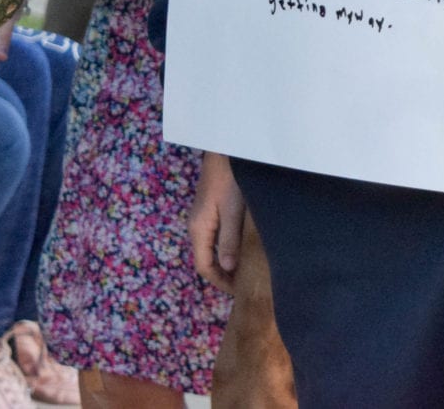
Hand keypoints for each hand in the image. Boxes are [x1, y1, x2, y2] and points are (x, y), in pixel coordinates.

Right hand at [188, 152, 245, 293]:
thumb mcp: (233, 212)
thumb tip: (227, 269)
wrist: (226, 152)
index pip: (204, 266)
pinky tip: (243, 248)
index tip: (237, 291)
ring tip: (246, 270)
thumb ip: (229, 240)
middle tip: (244, 284)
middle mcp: (197, 227)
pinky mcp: (211, 210)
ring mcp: (202, 218)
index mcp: (199, 230)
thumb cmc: (230, 181)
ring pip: (211, 248)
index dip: (219, 281)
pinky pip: (216, 236)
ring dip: (226, 261)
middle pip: (206, 259)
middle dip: (223, 274)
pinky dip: (227, 247)